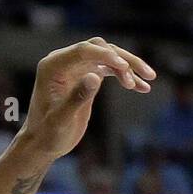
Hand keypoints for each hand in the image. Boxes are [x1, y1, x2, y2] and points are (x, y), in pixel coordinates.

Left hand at [21, 37, 154, 160]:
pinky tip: (143, 87)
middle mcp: (65, 61)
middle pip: (99, 49)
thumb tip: (95, 76)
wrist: (43, 144)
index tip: (125, 67)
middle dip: (123, 60)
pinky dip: (125, 76)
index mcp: (53, 66)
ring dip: (129, 67)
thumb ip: (76, 98)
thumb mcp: (61, 120)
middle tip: (143, 74)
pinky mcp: (87, 76)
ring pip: (108, 57)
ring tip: (148, 80)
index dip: (105, 56)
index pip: (83, 51)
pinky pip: (109, 70)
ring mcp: (77, 67)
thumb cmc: (48, 134)